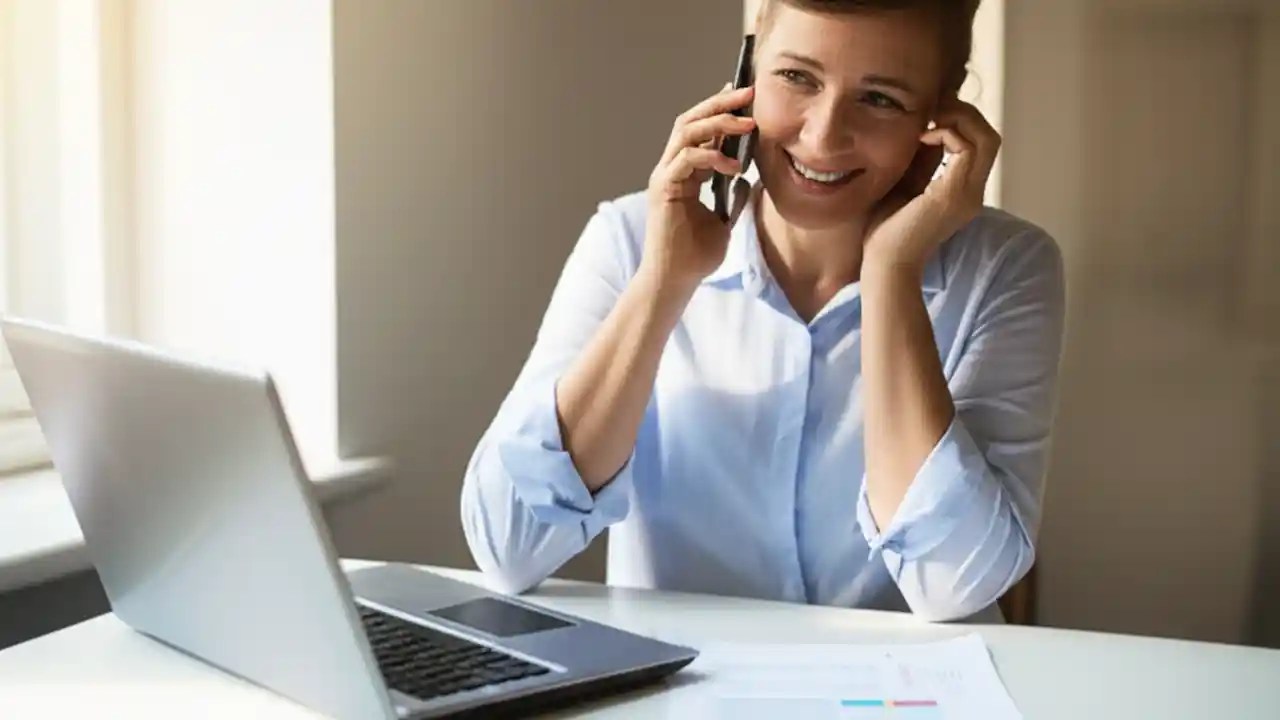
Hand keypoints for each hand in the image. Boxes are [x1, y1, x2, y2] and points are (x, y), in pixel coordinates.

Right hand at [641, 85, 755, 287]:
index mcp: (684, 173)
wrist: (677, 280)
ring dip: (718, 122)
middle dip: (720, 105)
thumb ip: (733, 198)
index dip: (720, 110)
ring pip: (686, 132)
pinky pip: (686, 159)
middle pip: (690, 121)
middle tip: (749, 94)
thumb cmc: (695, 255)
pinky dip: (711, 157)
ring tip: (747, 123)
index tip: (745, 97)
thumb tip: (749, 182)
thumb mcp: (724, 220)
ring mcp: (665, 176)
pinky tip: (735, 168)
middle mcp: (671, 169)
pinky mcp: (663, 188)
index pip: (699, 131)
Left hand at [863, 99, 1000, 277]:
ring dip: (958, 119)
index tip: (931, 114)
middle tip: (933, 108)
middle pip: (991, 137)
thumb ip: (922, 160)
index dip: (962, 121)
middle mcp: (973, 193)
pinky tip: (921, 136)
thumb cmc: (886, 231)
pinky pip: (967, 147)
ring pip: (987, 138)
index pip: (981, 145)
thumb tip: (927, 128)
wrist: (884, 264)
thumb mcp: (906, 184)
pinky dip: (947, 132)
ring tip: (929, 119)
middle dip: (964, 113)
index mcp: (963, 191)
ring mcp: (968, 194)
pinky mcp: (954, 195)